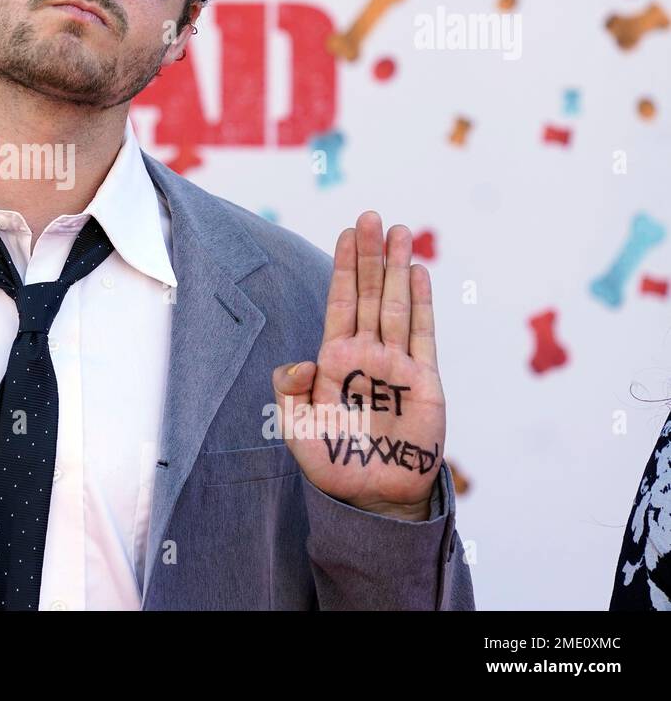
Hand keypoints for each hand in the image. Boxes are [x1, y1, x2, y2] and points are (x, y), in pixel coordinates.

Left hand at [271, 211, 445, 520]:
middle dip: (371, 255)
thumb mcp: (297, 428)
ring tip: (401, 231)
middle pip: (370, 294)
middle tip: (372, 216)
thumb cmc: (332, 463)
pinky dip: (422, 304)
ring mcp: (397, 365)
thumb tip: (300, 360)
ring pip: (397, 305)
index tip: (347, 232)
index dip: (345, 267)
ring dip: (398, 268)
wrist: (371, 497)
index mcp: (334, 360)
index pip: (341, 302)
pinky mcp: (425, 382)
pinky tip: (419, 274)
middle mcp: (366, 354)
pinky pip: (423, 335)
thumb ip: (289, 392)